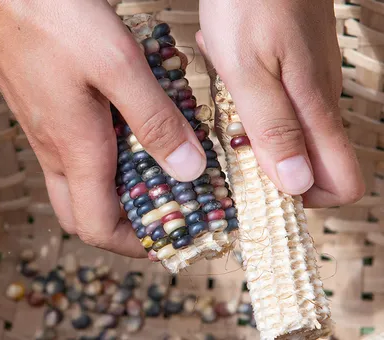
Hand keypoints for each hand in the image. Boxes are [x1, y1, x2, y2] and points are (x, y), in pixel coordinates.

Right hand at [0, 0, 206, 256]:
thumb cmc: (48, 17)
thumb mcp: (118, 65)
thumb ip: (154, 119)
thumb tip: (188, 169)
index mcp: (74, 148)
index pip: (98, 227)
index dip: (135, 245)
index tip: (169, 239)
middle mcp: (53, 148)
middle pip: (82, 214)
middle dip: (121, 225)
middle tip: (159, 211)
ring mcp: (42, 129)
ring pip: (76, 182)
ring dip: (113, 188)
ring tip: (152, 166)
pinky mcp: (38, 107)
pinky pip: (69, 150)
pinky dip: (100, 155)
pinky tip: (124, 122)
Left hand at [197, 0, 364, 207]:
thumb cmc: (250, 4)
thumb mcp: (248, 71)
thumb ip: (274, 128)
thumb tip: (295, 185)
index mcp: (314, 112)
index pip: (340, 183)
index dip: (305, 199)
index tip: (261, 192)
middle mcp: (319, 104)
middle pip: (314, 165)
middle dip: (270, 169)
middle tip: (231, 148)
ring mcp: (309, 86)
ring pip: (290, 135)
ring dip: (255, 134)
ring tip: (226, 105)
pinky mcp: (293, 70)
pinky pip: (276, 104)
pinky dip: (249, 102)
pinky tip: (229, 78)